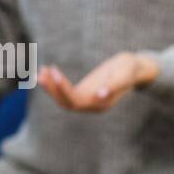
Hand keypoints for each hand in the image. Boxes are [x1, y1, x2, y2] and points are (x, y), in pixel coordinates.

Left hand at [37, 52, 158, 112]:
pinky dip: (53, 83)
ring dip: (50, 87)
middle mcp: (93, 105)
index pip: (76, 101)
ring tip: (39, 72)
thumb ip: (115, 85)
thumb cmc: (130, 70)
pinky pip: (64, 91)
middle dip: (52, 89)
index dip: (63, 89)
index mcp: (102, 103)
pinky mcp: (83, 92)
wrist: (134, 67)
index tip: (54, 72)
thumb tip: (101, 96)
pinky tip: (44, 70)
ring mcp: (87, 99)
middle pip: (67, 103)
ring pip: (63, 99)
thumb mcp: (125, 74)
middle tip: (41, 72)